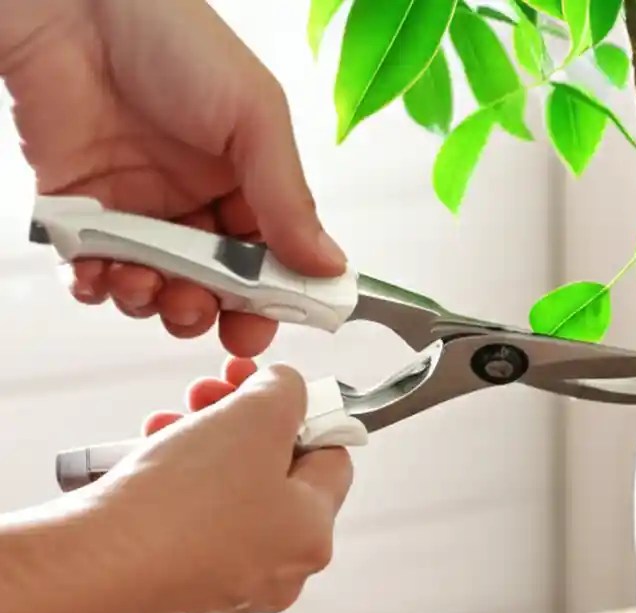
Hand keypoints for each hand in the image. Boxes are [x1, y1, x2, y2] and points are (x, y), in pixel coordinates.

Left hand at [1, 0, 344, 356]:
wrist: (73, 8)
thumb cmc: (175, 41)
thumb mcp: (255, 118)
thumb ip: (290, 201)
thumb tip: (330, 267)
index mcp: (248, 180)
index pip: (271, 259)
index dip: (273, 298)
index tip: (271, 324)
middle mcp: (195, 200)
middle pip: (213, 287)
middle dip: (209, 310)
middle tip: (202, 309)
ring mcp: (136, 207)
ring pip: (154, 288)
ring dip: (153, 301)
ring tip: (147, 285)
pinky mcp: (78, 209)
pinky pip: (91, 270)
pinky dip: (98, 287)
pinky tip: (103, 276)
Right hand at [92, 359, 352, 612]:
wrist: (93, 566)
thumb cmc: (183, 499)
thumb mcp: (256, 416)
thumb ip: (285, 392)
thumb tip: (286, 389)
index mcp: (313, 537)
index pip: (331, 460)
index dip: (303, 415)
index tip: (266, 392)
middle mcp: (279, 573)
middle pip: (272, 475)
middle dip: (236, 424)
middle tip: (206, 394)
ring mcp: (225, 587)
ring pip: (224, 497)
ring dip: (198, 447)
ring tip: (162, 423)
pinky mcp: (174, 592)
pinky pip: (186, 527)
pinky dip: (170, 489)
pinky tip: (141, 461)